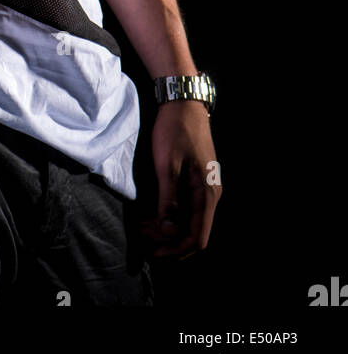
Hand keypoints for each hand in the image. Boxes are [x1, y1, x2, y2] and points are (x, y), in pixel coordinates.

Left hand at [140, 101, 222, 259]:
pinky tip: (152, 213)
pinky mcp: (197, 181)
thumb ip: (168, 200)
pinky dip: (170, 216)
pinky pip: (187, 208)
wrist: (183, 102)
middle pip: (193, 232)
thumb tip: (168, 232)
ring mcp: (205, 188)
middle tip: (142, 236)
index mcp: (207, 194)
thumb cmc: (175, 131)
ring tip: (143, 226)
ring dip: (167, 229)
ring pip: (189, 221)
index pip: (197, 238)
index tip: (153, 251)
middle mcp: (211, 195)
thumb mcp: (167, 165)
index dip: (176, 250)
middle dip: (168, 241)